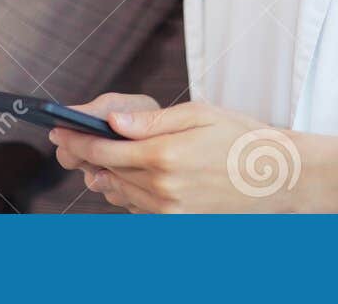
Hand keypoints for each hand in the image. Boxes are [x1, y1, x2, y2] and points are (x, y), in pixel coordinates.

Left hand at [49, 100, 337, 213]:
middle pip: (106, 173)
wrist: (279, 178)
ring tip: (90, 159)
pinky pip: (138, 209)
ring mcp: (170, 212)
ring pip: (119, 194)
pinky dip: (125, 192)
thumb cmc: (242, 137)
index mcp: (165, 156)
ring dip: (101, 175)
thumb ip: (151, 120)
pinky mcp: (178, 223)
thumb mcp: (198, 114)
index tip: (58, 129)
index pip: (104, 150)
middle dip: (83, 156)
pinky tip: (123, 178)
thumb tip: (112, 121)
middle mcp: (163, 189)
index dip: (76, 139)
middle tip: (65, 142)